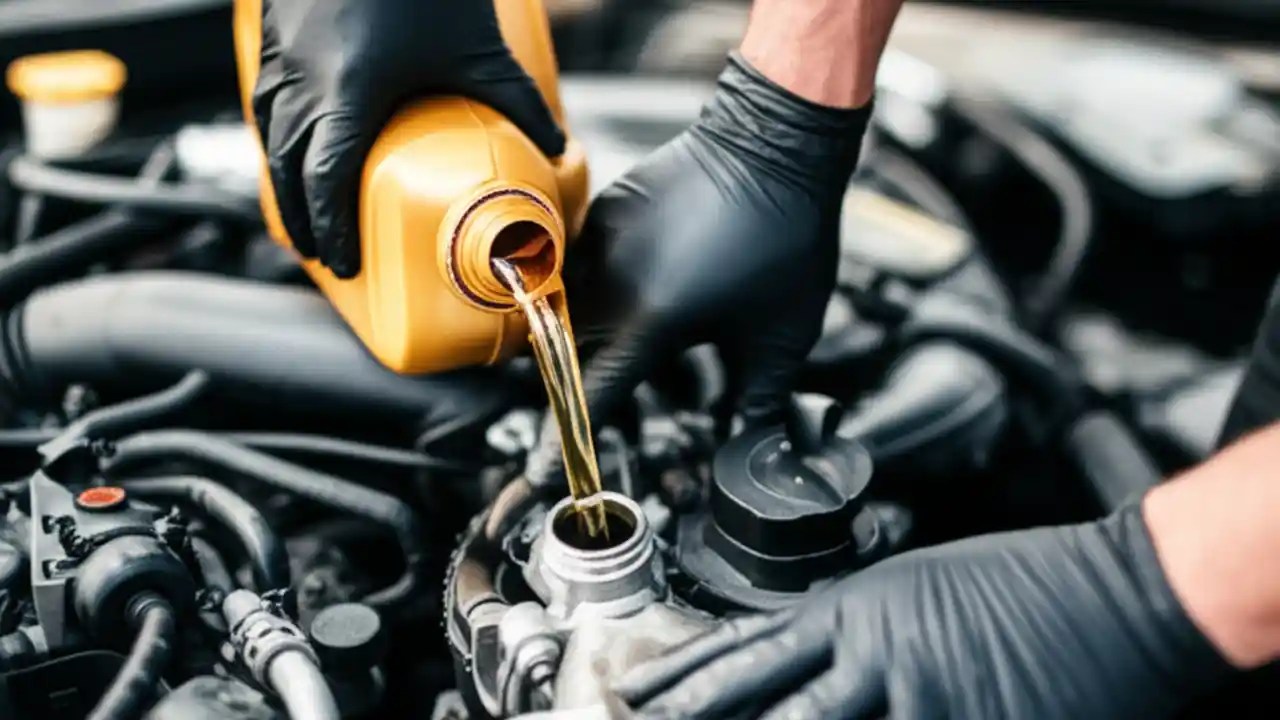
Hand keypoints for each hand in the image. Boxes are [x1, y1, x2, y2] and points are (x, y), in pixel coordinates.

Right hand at [251, 0, 564, 276]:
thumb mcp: (478, 48)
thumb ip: (519, 101)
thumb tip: (556, 148)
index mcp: (349, 94)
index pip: (325, 182)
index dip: (330, 231)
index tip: (343, 264)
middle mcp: (303, 80)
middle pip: (287, 171)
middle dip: (301, 220)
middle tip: (324, 256)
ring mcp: (282, 55)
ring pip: (270, 136)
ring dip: (281, 182)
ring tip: (301, 214)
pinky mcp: (275, 33)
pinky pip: (265, 100)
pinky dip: (274, 135)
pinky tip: (290, 145)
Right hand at [565, 53, 868, 431]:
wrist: (775, 146)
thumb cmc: (786, 237)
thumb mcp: (780, 336)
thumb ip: (757, 402)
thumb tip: (754, 446)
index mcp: (650, 323)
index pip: (590, 399)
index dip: (565, 445)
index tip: (540, 474)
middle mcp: (611, 284)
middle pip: (569, 358)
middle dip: (586, 384)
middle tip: (629, 390)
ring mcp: (601, 241)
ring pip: (571, 312)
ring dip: (591, 338)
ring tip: (652, 331)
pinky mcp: (605, 211)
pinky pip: (582, 266)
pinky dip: (602, 290)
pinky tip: (651, 284)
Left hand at [615, 502, 1231, 719]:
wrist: (1114, 591)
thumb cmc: (1020, 582)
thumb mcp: (915, 587)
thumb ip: (853, 627)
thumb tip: (800, 659)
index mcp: (853, 610)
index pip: (745, 650)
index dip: (686, 675)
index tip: (639, 691)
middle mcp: (869, 653)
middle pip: (757, 699)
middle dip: (692, 717)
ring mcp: (914, 699)